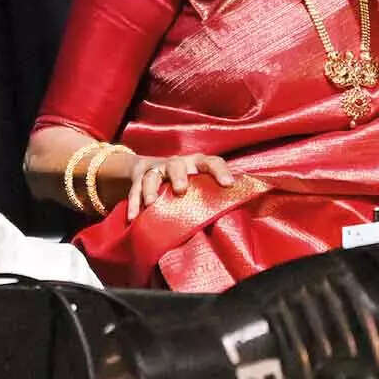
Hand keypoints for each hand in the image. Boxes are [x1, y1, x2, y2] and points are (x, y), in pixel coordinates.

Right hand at [123, 153, 239, 217]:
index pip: (211, 162)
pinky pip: (133, 189)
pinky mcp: (138, 177)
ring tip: (152, 203)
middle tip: (181, 190)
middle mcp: (176, 164)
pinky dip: (133, 203)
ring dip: (151, 188)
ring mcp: (156, 170)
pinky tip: (133, 217)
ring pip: (152, 175)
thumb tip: (245, 210)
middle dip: (178, 175)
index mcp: (196, 164)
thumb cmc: (186, 182)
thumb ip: (216, 195)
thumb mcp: (201, 184)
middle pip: (176, 164)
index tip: (228, 184)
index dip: (220, 171)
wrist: (149, 167)